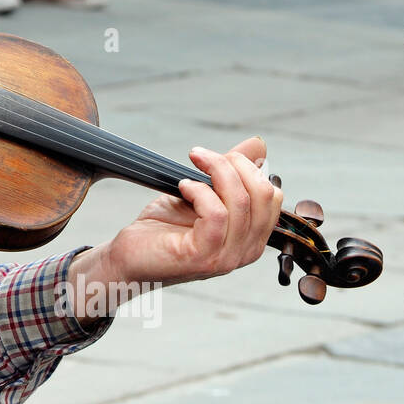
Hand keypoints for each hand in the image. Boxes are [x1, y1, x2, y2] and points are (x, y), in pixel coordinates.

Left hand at [66, 137, 282, 318]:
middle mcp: (246, 250)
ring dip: (215, 171)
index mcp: (251, 237)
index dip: (248, 167)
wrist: (130, 256)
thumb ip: (229, 173)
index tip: (219, 156)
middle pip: (263, 195)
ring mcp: (227, 257)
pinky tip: (183, 186)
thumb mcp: (201, 194)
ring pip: (241, 201)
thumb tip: (257, 146)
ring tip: (192, 162)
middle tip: (203, 156)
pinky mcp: (203, 257)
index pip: (273, 196)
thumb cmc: (163, 228)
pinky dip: (199, 191)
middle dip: (234, 164)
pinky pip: (216, 214)